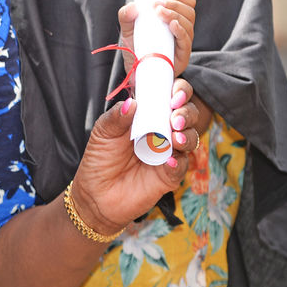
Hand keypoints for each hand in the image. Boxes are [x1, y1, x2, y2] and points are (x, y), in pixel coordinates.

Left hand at [69, 79, 199, 235]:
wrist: (96, 194)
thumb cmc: (100, 158)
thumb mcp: (103, 133)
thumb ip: (117, 117)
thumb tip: (133, 103)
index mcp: (147, 116)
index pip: (170, 97)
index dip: (178, 91)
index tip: (174, 95)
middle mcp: (162, 131)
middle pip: (187, 115)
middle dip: (186, 113)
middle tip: (174, 118)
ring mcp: (168, 153)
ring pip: (190, 139)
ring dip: (187, 136)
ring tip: (174, 139)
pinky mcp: (169, 175)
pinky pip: (182, 166)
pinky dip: (178, 162)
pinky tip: (169, 161)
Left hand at [115, 0, 195, 80]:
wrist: (134, 73)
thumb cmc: (134, 48)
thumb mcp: (128, 29)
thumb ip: (125, 15)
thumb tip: (134, 5)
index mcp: (175, 21)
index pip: (188, 4)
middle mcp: (183, 32)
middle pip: (189, 13)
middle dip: (174, 4)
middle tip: (156, 4)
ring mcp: (182, 45)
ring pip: (189, 25)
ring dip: (175, 14)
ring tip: (159, 11)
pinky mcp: (181, 57)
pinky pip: (186, 42)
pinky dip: (181, 31)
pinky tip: (173, 24)